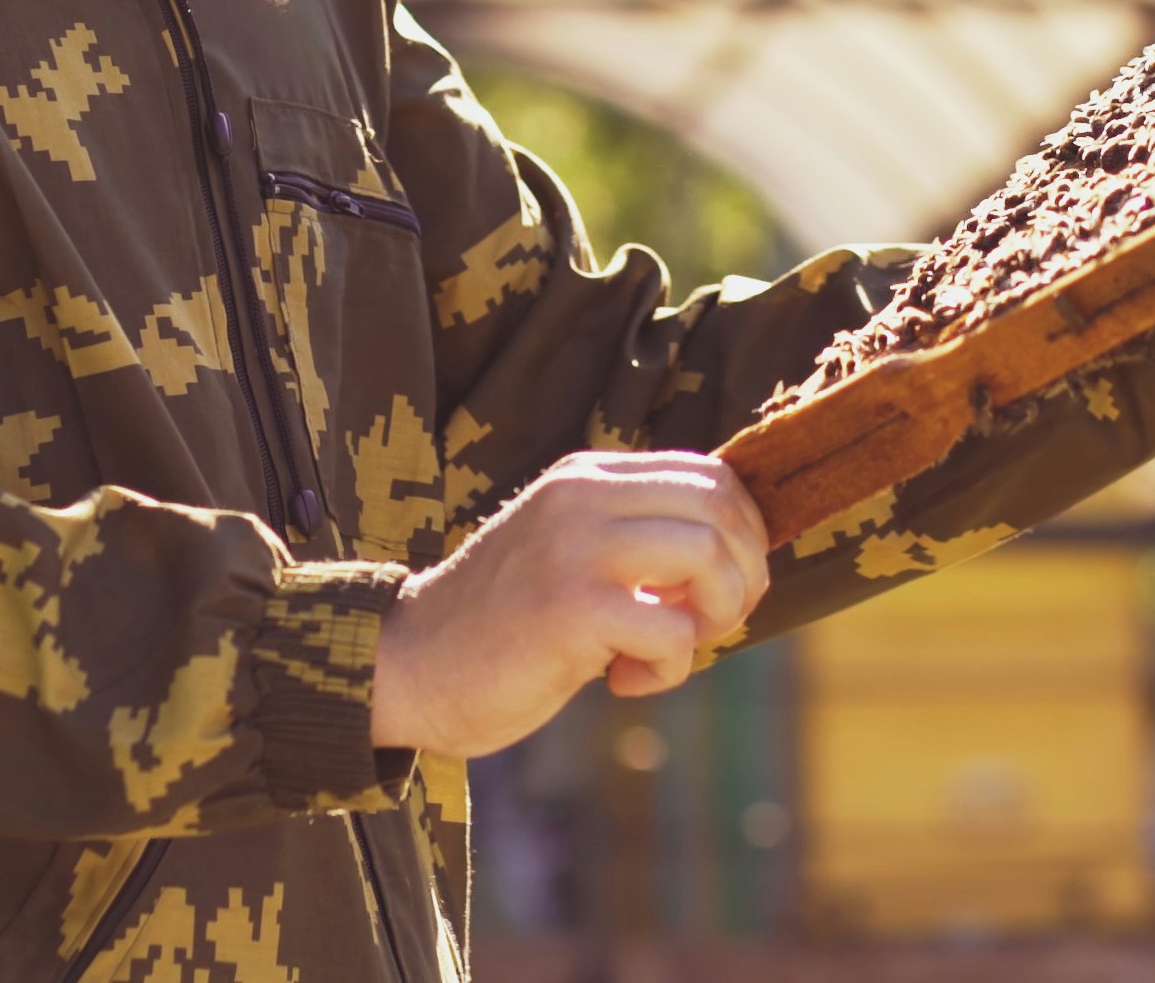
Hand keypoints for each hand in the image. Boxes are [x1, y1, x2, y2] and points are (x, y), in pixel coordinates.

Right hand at [365, 452, 767, 759]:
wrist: (411, 665)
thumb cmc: (503, 624)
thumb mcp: (571, 553)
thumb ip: (635, 540)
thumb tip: (738, 557)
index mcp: (585, 475)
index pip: (709, 473)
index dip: (742, 534)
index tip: (722, 588)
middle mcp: (581, 495)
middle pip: (719, 505)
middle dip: (743, 574)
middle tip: (709, 624)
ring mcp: (574, 546)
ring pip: (707, 555)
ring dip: (714, 616)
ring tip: (669, 651)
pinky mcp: (570, 607)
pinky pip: (672, 631)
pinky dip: (669, 668)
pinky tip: (622, 682)